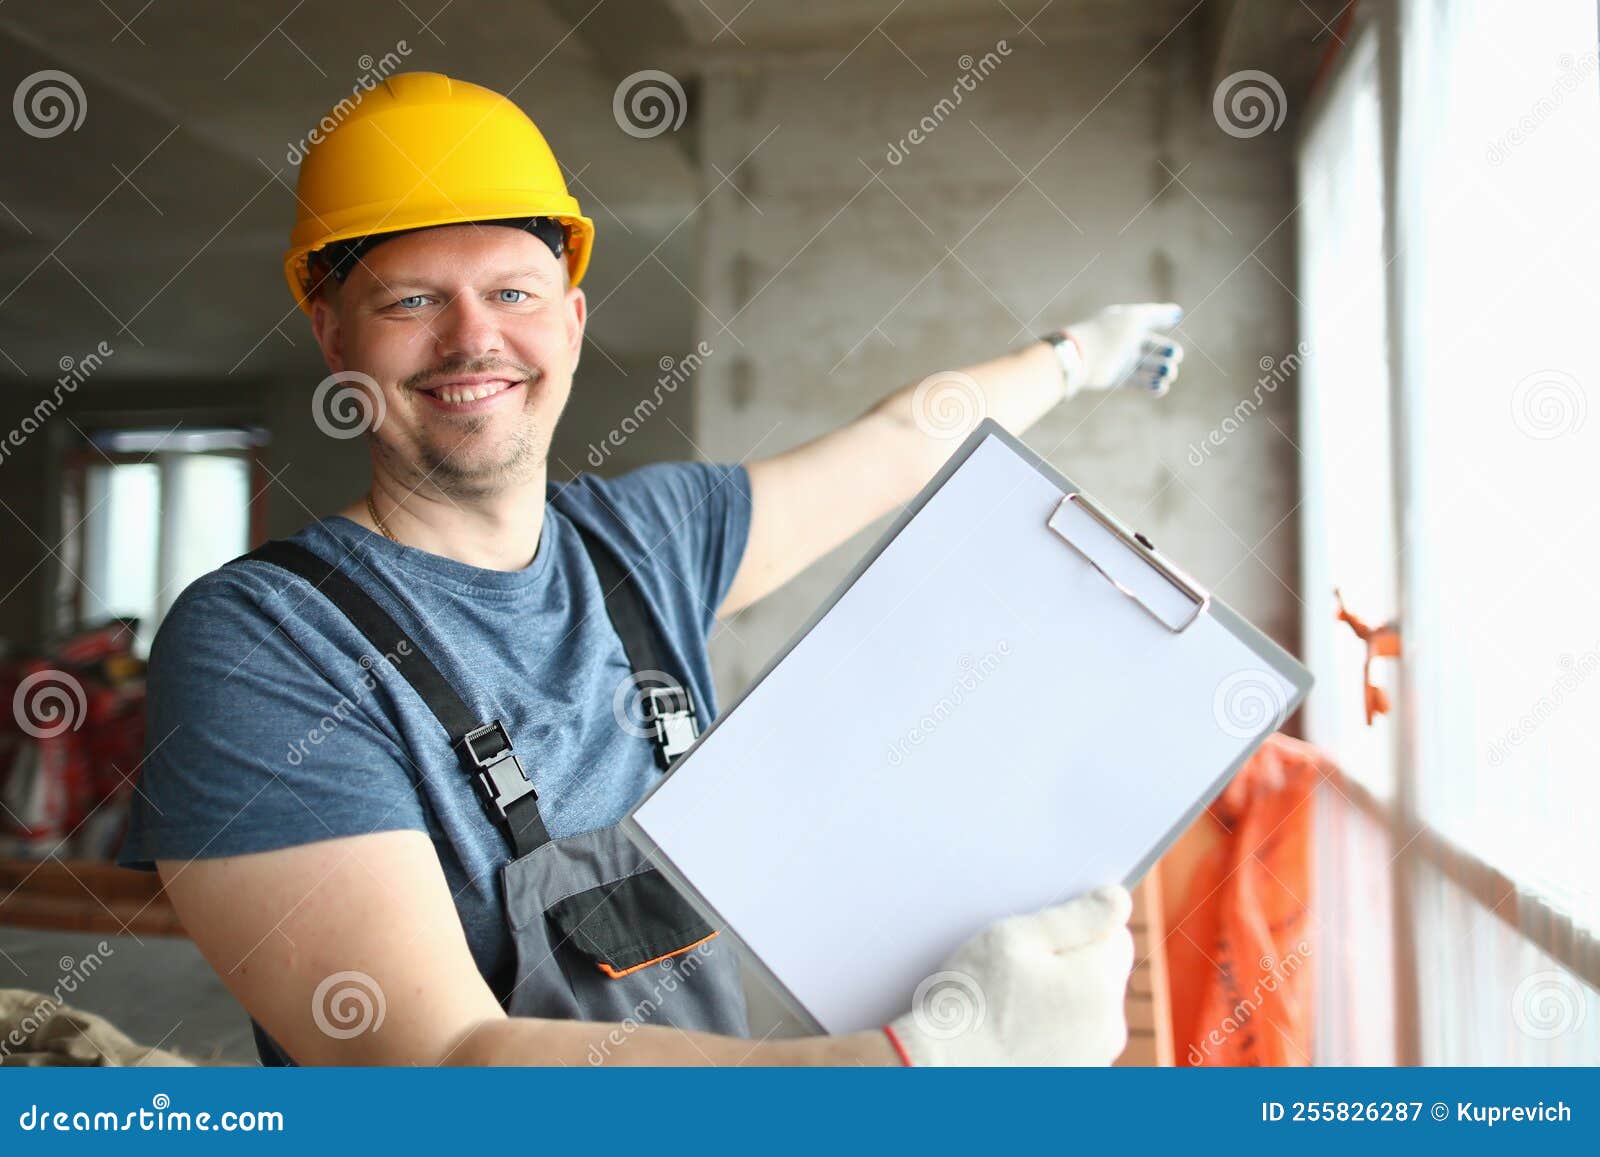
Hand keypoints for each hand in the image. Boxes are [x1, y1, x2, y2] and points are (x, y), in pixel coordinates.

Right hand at [882, 884, 1134, 1065]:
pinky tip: (1016, 1034)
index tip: (1039, 939)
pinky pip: (1076, 1041)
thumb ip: (1073, 917)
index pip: (1116, 934)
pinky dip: (1054, 1033)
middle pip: (1104, 973)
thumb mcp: (1013, 940)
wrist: (941, 1072)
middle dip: (1071, 965)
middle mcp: (1110, 1027)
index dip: (1078, 928)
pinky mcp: (1079, 1081)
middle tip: (1019, 970)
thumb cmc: (971, 1001)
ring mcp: (1096, 1060)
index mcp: (1100, 983)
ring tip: (1013, 1006)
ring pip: (1089, 1009)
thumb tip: (1118, 900)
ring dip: (1063, 1000)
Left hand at [1056, 303, 1184, 396]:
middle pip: (1153, 347)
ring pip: (1148, 366)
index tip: (1176, 321)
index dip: (1164, 320)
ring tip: (1169, 374)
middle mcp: (1124, 341)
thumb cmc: (1109, 333)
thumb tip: (1179, 312)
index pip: (1150, 320)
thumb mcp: (1136, 319)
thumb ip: (1158, 315)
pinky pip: (1138, 382)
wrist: (1080, 357)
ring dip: (1162, 371)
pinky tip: (1161, 387)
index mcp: (1126, 322)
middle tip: (1175, 356)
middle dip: (1167, 352)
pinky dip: (1151, 386)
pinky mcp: (1116, 379)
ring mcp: (1120, 361)